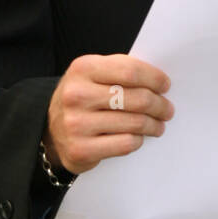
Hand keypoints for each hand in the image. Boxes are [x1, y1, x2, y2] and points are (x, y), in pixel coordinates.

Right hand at [43, 53, 173, 175]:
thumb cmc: (82, 99)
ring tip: (158, 125)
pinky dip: (138, 140)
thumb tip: (159, 81)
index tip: (165, 85)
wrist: (50, 131)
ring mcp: (77, 124)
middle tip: (167, 109)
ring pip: (135, 123)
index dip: (154, 78)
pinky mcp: (81, 149)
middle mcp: (76, 95)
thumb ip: (120, 71)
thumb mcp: (93, 75)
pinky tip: (138, 137)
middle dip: (159, 104)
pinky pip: (126, 144)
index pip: (130, 71)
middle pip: (137, 98)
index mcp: (82, 69)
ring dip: (153, 125)